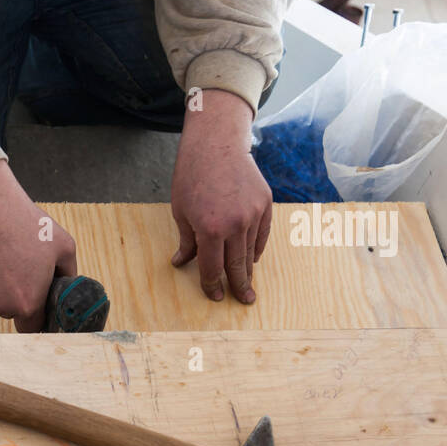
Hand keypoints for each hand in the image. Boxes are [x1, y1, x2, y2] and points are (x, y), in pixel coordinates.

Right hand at [0, 160, 76, 331]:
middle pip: (9, 310)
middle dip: (15, 294)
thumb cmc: (24, 222)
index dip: (36, 316)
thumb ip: (69, 273)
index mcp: (27, 302)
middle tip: (19, 265)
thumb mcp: (63, 245)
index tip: (36, 303)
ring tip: (1, 252)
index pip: (32, 327)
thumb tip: (68, 285)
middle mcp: (0, 305)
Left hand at [170, 89, 272, 303]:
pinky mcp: (266, 203)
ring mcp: (253, 214)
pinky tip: (252, 259)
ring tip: (248, 284)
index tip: (214, 295)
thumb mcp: (180, 211)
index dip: (212, 283)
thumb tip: (182, 263)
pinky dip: (257, 248)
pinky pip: (262, 234)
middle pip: (236, 264)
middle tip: (244, 300)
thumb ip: (187, 241)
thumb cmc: (192, 177)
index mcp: (210, 229)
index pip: (213, 267)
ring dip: (248, 269)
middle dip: (238, 285)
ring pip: (251, 251)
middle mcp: (235, 224)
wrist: (216, 145)